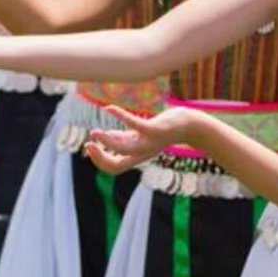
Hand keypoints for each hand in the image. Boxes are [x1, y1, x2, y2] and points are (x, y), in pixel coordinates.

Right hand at [82, 106, 196, 173]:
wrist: (189, 125)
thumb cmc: (162, 129)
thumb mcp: (140, 136)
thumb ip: (123, 138)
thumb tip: (105, 137)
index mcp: (137, 156)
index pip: (114, 168)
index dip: (99, 161)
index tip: (89, 147)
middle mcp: (142, 153)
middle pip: (117, 165)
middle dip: (99, 157)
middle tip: (88, 143)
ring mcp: (149, 142)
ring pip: (125, 149)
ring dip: (107, 142)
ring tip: (94, 132)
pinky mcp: (154, 129)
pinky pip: (134, 124)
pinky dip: (120, 116)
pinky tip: (108, 108)